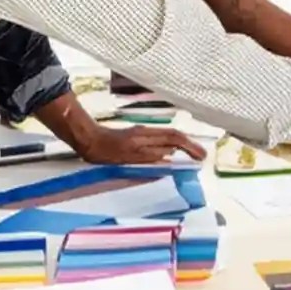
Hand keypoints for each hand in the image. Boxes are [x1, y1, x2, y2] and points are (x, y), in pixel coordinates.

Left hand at [75, 124, 206, 164]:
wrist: (87, 139)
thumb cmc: (104, 151)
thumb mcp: (126, 157)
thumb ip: (150, 155)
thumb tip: (172, 153)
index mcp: (146, 137)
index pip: (174, 138)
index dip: (189, 147)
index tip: (200, 157)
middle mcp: (147, 132)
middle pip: (175, 135)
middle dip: (191, 145)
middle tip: (202, 156)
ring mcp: (142, 133)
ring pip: (169, 136)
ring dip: (183, 144)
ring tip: (193, 155)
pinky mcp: (137, 136)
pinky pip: (161, 139)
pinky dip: (173, 145)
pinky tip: (173, 152)